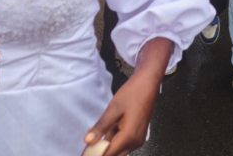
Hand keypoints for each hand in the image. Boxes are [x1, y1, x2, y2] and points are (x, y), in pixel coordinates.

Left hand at [83, 39, 169, 154]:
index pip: (108, 154)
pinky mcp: (137, 135)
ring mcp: (138, 139)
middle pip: (113, 155)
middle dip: (100, 150)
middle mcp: (135, 142)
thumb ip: (101, 126)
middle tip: (89, 142)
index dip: (94, 154)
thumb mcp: (113, 108)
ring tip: (98, 131)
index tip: (85, 150)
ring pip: (118, 150)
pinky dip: (113, 139)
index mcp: (129, 136)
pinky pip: (123, 143)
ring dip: (106, 144)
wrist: (148, 83)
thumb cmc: (133, 93)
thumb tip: (87, 141)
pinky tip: (108, 128)